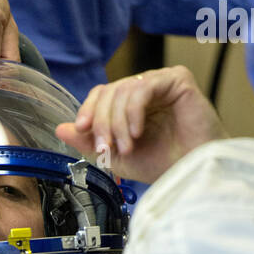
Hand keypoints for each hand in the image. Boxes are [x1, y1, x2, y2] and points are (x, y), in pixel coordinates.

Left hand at [56, 66, 225, 183]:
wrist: (194, 173)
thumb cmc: (164, 165)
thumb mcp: (117, 157)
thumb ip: (89, 142)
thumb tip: (60, 128)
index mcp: (130, 105)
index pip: (102, 94)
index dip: (89, 109)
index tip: (82, 128)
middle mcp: (145, 90)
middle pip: (109, 91)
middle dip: (102, 121)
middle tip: (107, 148)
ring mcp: (161, 82)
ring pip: (123, 90)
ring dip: (118, 122)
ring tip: (127, 147)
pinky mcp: (177, 80)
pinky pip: (143, 87)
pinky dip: (134, 112)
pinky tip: (138, 133)